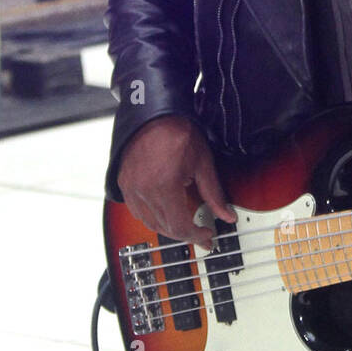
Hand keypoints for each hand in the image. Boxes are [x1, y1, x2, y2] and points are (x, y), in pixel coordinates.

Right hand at [117, 116, 235, 246]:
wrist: (154, 114)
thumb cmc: (177, 132)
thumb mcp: (203, 163)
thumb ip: (214, 194)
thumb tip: (227, 214)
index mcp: (164, 186)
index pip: (180, 226)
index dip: (197, 236)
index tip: (208, 236)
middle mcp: (143, 191)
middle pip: (165, 228)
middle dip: (185, 234)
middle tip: (201, 233)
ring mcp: (130, 188)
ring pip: (150, 223)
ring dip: (168, 228)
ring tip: (185, 223)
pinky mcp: (124, 183)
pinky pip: (137, 211)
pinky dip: (152, 217)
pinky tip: (165, 212)